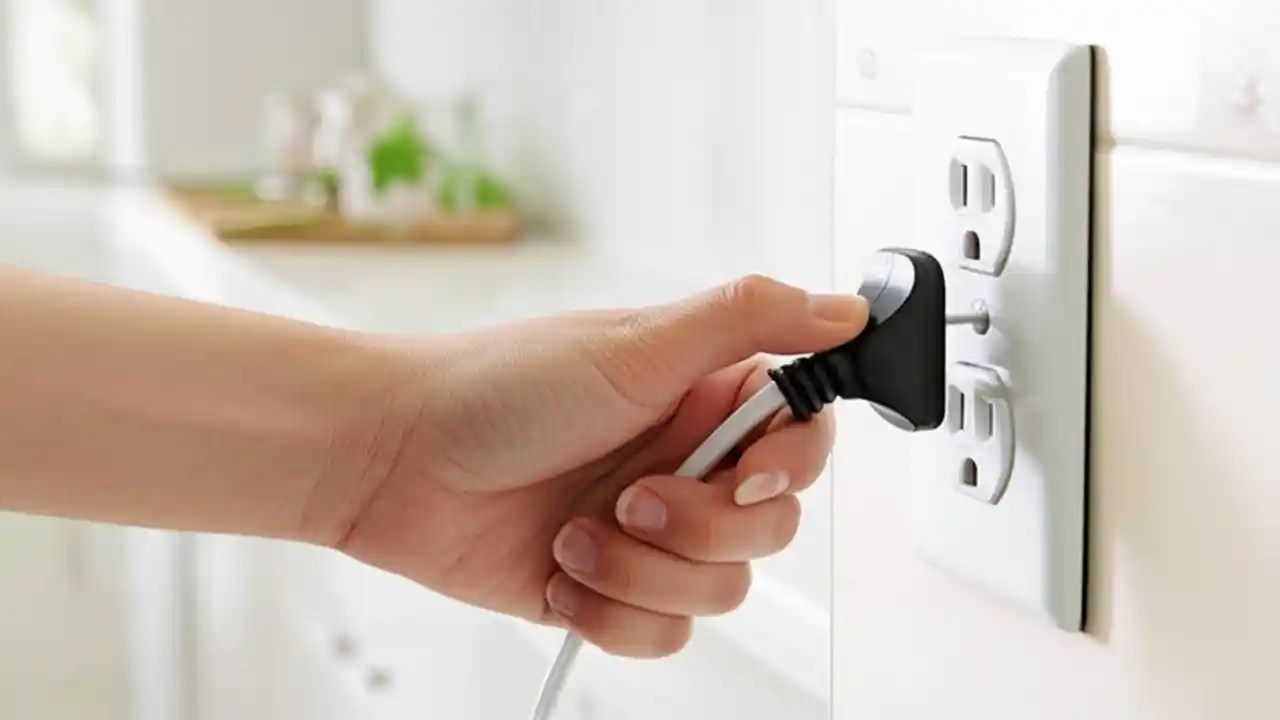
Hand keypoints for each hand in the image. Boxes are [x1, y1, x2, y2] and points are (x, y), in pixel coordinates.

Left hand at [327, 276, 867, 656]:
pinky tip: (562, 572)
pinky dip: (614, 612)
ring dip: (646, 571)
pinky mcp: (606, 588)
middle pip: (770, 527)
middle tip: (636, 498)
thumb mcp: (636, 342)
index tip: (747, 471)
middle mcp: (682, 463)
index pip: (801, 439)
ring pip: (720, 589)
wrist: (392, 461)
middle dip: (703, 526)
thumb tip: (845, 308)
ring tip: (580, 533)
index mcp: (701, 396)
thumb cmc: (498, 390)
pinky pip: (664, 632)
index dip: (789, 467)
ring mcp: (646, 532)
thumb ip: (751, 319)